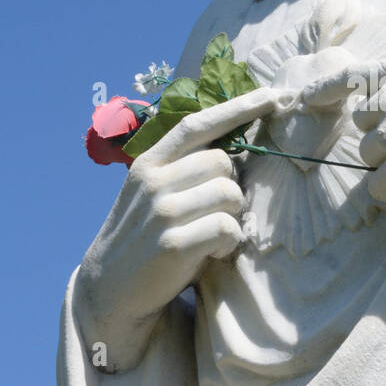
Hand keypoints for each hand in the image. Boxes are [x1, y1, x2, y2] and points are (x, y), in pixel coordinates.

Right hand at [74, 89, 279, 370]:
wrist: (113, 289)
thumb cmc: (148, 236)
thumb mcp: (154, 193)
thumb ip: (184, 168)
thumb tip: (236, 148)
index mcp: (149, 163)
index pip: (196, 124)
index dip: (237, 107)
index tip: (273, 96)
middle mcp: (153, 182)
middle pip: (223, 162)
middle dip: (232, 188)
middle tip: (216, 213)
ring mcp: (161, 212)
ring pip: (230, 194)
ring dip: (233, 217)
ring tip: (213, 235)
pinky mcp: (173, 244)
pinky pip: (228, 228)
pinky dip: (230, 242)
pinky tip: (213, 252)